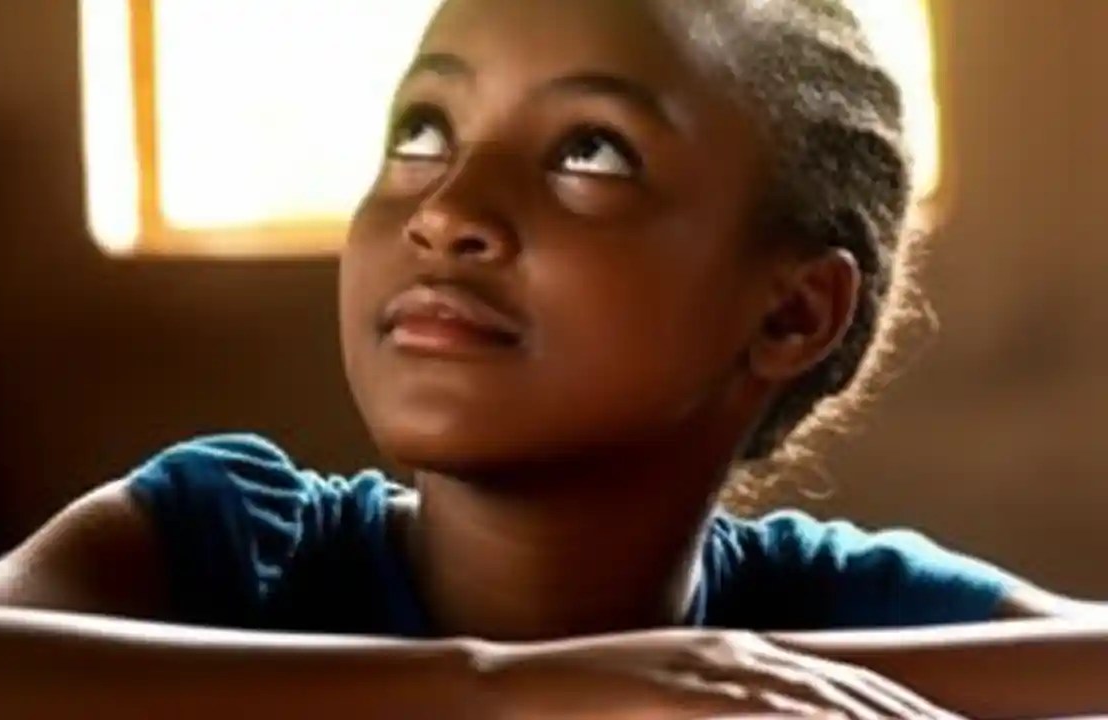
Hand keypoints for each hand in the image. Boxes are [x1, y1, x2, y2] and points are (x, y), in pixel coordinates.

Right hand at [486, 629, 960, 718]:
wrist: (514, 689)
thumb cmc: (590, 700)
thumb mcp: (670, 696)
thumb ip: (723, 704)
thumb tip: (774, 716)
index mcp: (740, 654)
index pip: (845, 679)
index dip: (902, 704)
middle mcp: (738, 654)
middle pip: (851, 686)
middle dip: (914, 714)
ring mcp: (710, 670)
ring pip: (821, 697)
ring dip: (881, 717)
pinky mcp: (683, 693)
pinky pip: (764, 712)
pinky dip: (811, 719)